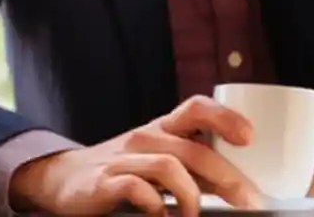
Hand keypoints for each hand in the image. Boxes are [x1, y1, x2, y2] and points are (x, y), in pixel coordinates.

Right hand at [9, 96, 264, 215]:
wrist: (64, 179)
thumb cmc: (122, 170)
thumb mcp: (157, 158)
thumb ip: (193, 165)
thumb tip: (242, 183)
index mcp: (162, 128)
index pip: (196, 107)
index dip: (225, 117)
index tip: (250, 138)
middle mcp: (145, 138)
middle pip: (195, 150)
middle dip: (228, 178)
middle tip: (249, 202)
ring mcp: (124, 158)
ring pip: (171, 168)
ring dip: (193, 197)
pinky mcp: (106, 181)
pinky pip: (140, 190)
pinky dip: (157, 207)